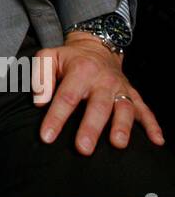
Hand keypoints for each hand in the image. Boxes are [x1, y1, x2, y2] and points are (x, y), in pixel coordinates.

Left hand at [31, 31, 164, 153]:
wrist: (97, 48)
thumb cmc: (69, 59)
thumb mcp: (49, 58)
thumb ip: (41, 77)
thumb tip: (39, 101)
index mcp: (81, 71)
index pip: (66, 97)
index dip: (56, 117)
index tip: (47, 137)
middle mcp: (103, 81)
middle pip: (98, 106)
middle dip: (91, 127)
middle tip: (83, 148)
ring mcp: (120, 89)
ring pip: (124, 109)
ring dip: (122, 127)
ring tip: (118, 144)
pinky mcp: (132, 95)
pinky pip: (145, 111)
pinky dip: (152, 126)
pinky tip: (157, 141)